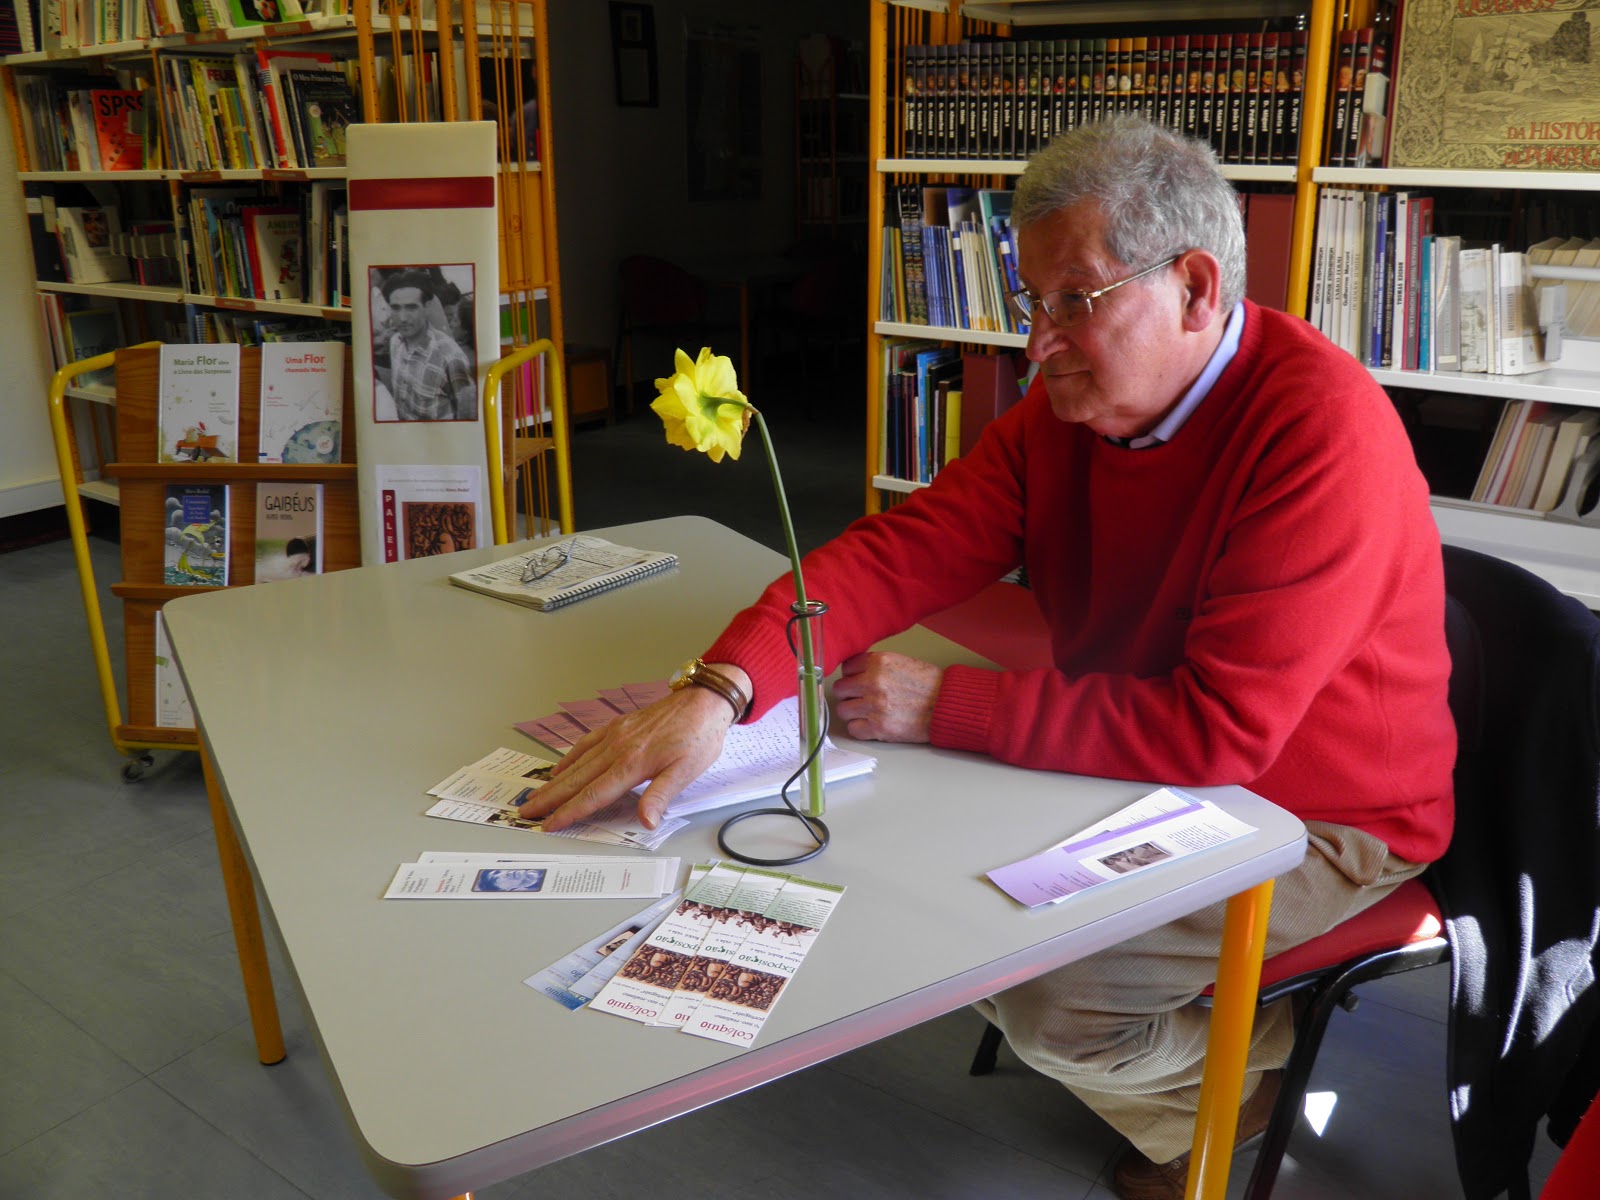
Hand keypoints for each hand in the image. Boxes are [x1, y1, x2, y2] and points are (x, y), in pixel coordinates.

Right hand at [517, 664, 749, 830]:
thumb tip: (644, 822)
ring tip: (536, 795)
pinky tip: (561, 767)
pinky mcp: (618, 725)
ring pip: (577, 762)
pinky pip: (586, 743)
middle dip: (550, 798)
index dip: (570, 812)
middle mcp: (617, 748)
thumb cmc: (698, 737)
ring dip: (555, 781)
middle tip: (526, 812)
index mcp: (633, 764)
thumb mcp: (687, 771)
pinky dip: (570, 757)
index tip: (550, 825)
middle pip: (577, 779)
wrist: (703, 701)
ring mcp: (615, 735)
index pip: (594, 795)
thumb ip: (660, 796)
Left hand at [832, 651, 942, 742]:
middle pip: (840, 689)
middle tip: (861, 698)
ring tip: (867, 712)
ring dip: (853, 712)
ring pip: (843, 710)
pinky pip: (853, 729)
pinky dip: (860, 728)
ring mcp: (875, 706)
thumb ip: (876, 665)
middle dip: (849, 694)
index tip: (858, 681)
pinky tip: (871, 724)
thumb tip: (854, 672)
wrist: (948, 705)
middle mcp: (873, 682)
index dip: (852, 676)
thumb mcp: (901, 662)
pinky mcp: (879, 728)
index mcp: (879, 662)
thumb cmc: (929, 684)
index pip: (846, 667)